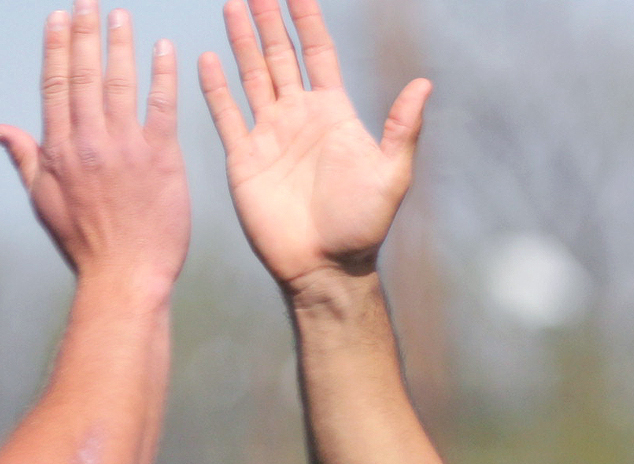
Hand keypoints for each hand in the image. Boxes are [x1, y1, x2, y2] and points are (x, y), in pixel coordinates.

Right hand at [0, 2, 189, 291]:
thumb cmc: (88, 241)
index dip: (57, 48)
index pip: (55, 85)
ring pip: (118, 83)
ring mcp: (125, 147)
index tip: (59, 20)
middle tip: (87, 3)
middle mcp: (89, 140)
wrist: (126, 271)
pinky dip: (163, 76)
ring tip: (120, 16)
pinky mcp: (161, 157)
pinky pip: (161, 107)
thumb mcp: (44, 199)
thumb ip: (26, 159)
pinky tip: (165, 51)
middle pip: (82, 75)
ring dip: (119, 45)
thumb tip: (2, 129)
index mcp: (59, 148)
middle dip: (84, 34)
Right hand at [199, 0, 430, 293]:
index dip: (307, 20)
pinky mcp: (244, 157)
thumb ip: (402, 128)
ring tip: (231, 6)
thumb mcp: (391, 174)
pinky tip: (206, 58)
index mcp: (334, 114)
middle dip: (268, 20)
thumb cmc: (364, 225)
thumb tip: (424, 83)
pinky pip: (226, 114)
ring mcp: (270, 134)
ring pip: (251, 75)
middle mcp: (299, 117)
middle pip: (280, 55)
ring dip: (242, 41)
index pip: (318, 53)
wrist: (326, 265)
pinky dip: (215, 87)